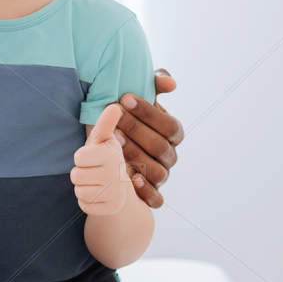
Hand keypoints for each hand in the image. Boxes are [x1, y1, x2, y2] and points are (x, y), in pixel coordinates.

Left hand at [72, 103, 131, 216]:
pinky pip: (85, 205)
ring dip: (83, 188)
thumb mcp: (105, 141)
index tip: (93, 157)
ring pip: (79, 192)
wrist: (121, 187)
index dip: (81, 157)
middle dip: (80, 174)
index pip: (78, 157)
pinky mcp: (111, 209)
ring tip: (97, 183)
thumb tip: (115, 105)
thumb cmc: (106, 158)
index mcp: (112, 155)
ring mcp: (115, 194)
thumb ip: (105, 124)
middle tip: (94, 171)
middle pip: (76, 176)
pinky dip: (88, 202)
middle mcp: (116, 175)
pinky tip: (99, 195)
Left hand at [118, 70, 183, 208]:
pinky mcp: (152, 194)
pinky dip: (146, 191)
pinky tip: (131, 180)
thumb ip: (154, 85)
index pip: (169, 124)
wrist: (110, 151)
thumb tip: (170, 83)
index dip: (148, 112)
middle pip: (160, 146)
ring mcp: (162, 175)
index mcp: (172, 133)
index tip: (124, 98)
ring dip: (136, 158)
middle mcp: (170, 155)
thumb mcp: (137, 101)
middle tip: (114, 122)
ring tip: (116, 148)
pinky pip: (156, 198)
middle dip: (136, 132)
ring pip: (158, 171)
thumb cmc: (128, 121)